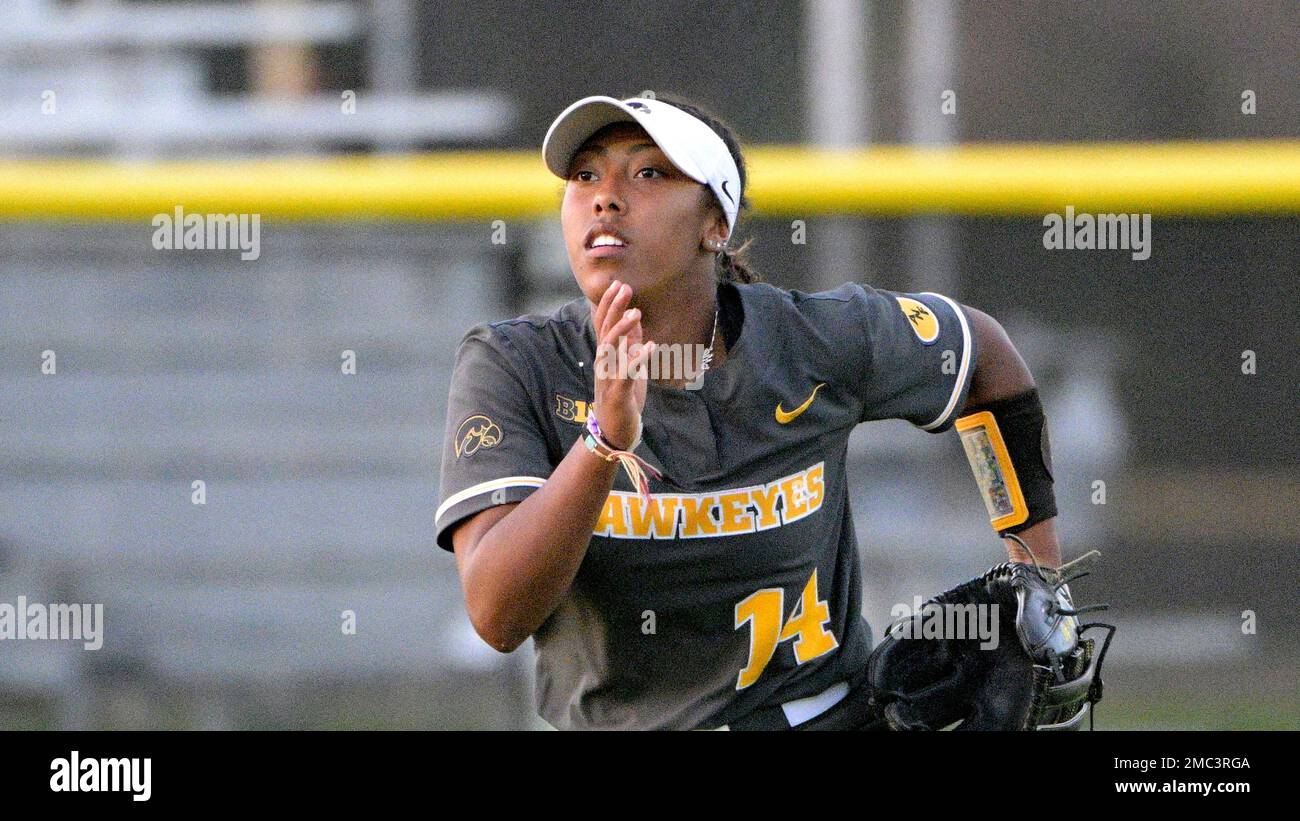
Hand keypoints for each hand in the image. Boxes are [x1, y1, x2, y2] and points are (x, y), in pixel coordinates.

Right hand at [591, 279, 655, 449]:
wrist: (614, 432)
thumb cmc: (623, 397)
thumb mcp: (629, 365)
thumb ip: (629, 344)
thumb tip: (635, 320)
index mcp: (605, 356)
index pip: (603, 324)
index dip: (609, 304)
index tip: (618, 284)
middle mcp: (603, 363)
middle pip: (604, 330)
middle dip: (614, 308)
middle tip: (624, 288)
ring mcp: (608, 377)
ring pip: (610, 348)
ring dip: (623, 329)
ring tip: (637, 313)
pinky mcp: (618, 393)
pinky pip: (626, 373)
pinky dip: (637, 358)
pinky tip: (649, 346)